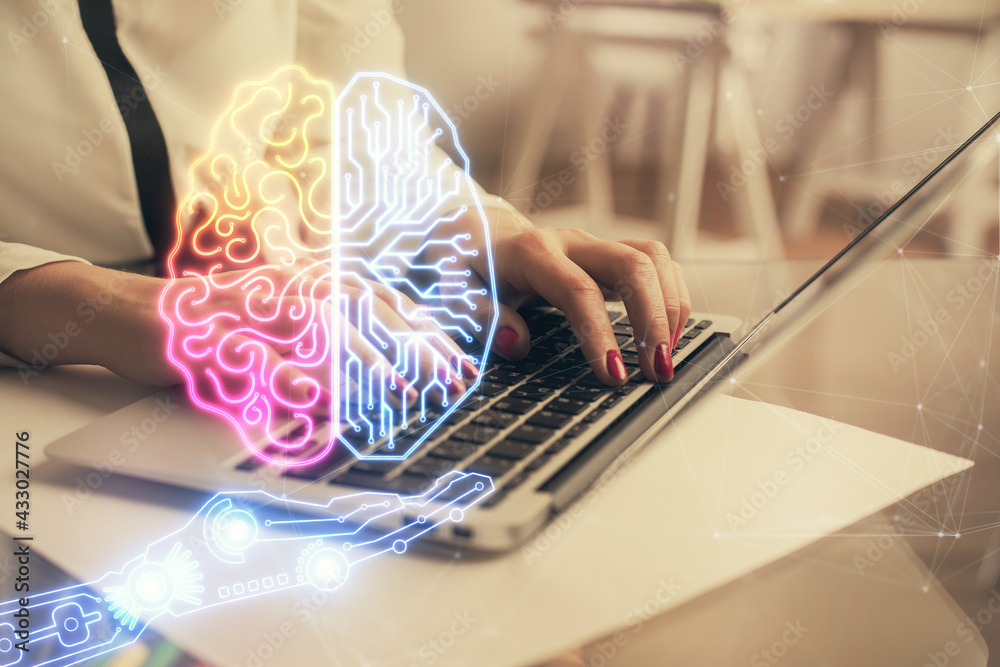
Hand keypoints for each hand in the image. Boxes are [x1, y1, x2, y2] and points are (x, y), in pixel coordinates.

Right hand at [0, 261, 466, 408]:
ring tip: (398, 393)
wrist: (130, 311)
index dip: (426, 333)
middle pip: (362, 313)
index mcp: (311, 283)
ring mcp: (248, 312)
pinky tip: (316, 397)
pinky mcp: (208, 339)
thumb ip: (339, 338)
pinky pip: (254, 359)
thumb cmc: (220, 323)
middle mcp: (287, 289)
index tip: (462, 364)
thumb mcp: (287, 323)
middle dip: (410, 349)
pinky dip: (288, 377)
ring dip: (362, 363)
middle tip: (446, 384)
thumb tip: (400, 364)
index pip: (380, 303)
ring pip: (315, 332)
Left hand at [460, 206, 691, 384]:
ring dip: (669, 307)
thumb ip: (481, 317)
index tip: (614, 375)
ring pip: (652, 258)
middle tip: (656, 371)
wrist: (475, 231)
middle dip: (652, 320)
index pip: (578, 291)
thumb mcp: (454, 290)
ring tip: (666, 356)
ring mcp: (595, 246)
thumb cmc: (466, 264)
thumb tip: (516, 344)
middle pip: (632, 266)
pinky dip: (670, 297)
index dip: (600, 334)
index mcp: (532, 252)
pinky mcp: (609, 254)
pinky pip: (655, 264)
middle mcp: (572, 243)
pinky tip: (667, 335)